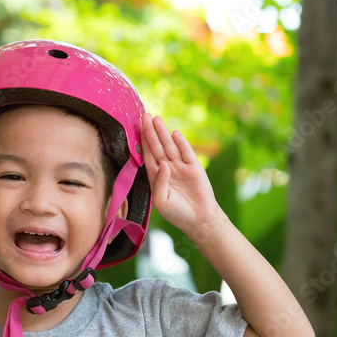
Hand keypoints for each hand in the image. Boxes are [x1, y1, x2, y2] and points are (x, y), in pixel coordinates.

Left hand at [141, 112, 226, 236]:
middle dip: (150, 132)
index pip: (148, 155)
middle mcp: (168, 168)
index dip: (143, 142)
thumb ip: (160, 182)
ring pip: (170, 146)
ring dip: (163, 133)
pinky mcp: (194, 168)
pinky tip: (175, 133)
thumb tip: (164, 164)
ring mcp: (181, 167)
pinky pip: (187, 152)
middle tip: (144, 116)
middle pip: (157, 147)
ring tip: (157, 119)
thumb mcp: (162, 201)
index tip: (137, 128)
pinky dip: (181, 143)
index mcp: (157, 176)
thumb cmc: (177, 213)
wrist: (199, 220)